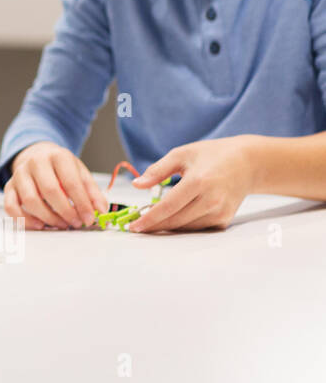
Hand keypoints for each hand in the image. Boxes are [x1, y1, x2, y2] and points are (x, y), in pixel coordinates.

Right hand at [4, 141, 107, 229]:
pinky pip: (10, 206)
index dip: (82, 203)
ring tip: (62, 224)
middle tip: (76, 223)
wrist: (37, 156)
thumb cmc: (61, 168)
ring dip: (48, 218)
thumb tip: (101, 211)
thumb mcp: (80, 173)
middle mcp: (36, 162)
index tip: (89, 218)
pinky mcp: (9, 186)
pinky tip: (40, 224)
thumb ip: (92, 192)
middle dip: (66, 212)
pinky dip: (25, 220)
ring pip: (30, 200)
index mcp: (57, 156)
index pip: (70, 182)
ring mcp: (19, 174)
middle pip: (50, 191)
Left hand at [127, 136, 256, 232]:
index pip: (168, 206)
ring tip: (151, 222)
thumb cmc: (212, 155)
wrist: (248, 163)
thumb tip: (136, 184)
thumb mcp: (181, 154)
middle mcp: (211, 200)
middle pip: (176, 221)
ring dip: (167, 227)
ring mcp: (220, 212)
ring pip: (186, 227)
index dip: (149, 218)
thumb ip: (157, 170)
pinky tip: (172, 220)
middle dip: (154, 226)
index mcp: (198, 181)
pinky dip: (183, 226)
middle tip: (137, 227)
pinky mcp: (224, 219)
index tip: (134, 226)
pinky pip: (198, 228)